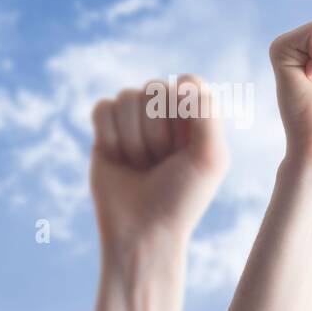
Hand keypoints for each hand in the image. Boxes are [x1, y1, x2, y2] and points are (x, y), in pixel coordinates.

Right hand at [90, 75, 227, 255]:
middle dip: (157, 130)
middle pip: (154, 87)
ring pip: (126, 96)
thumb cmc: (183, 197)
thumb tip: (183, 80)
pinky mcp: (107, 131)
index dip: (183, 107)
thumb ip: (207, 115)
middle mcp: (168, 115)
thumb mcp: (209, 158)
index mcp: (199, 118)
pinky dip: (110, 135)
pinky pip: (102, 107)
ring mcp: (136, 121)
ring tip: (143, 165)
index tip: (185, 141)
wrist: (143, 230)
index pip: (188, 81)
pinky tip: (120, 159)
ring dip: (134, 138)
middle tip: (163, 162)